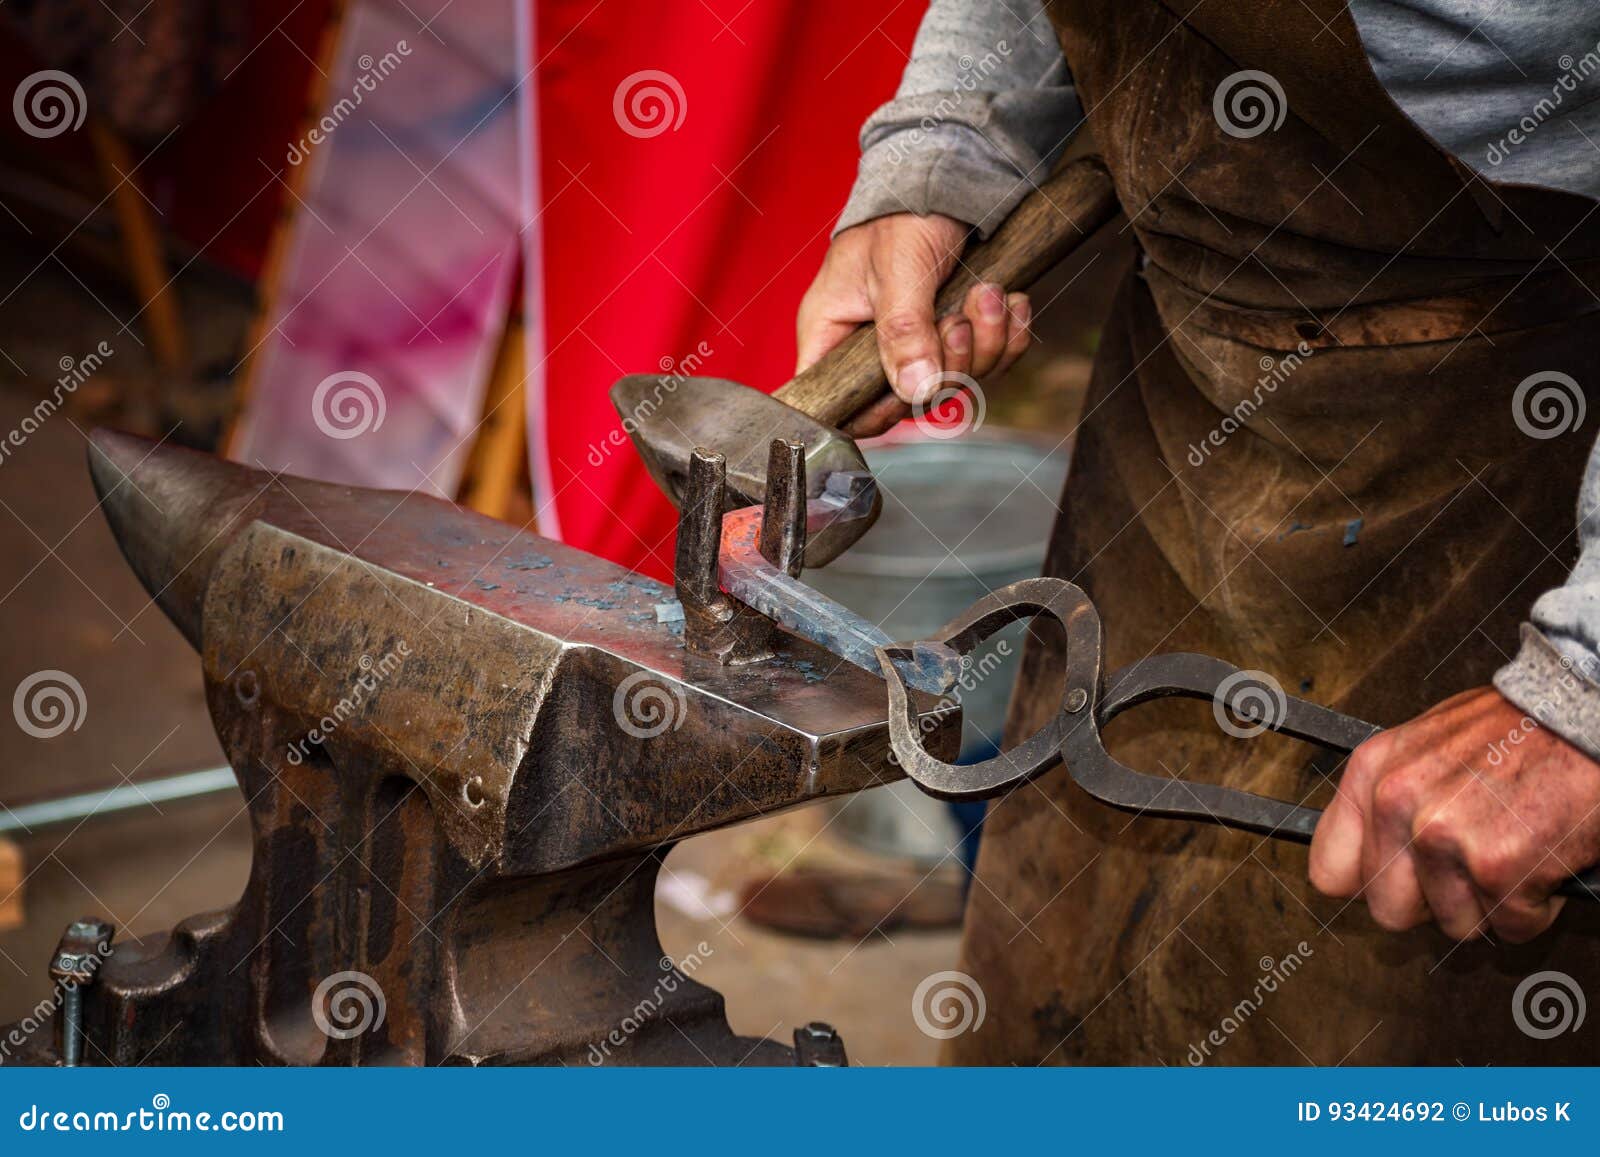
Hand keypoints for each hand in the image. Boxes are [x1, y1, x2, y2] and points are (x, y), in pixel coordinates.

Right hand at [796, 213, 1033, 437]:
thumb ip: (903, 333)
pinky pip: (988, 359)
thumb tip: (913, 391)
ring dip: (985, 341)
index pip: (839, 404)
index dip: (877, 413)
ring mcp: (916, 342)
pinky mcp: (954, 332)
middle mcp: (870, 346)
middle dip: (951, 362)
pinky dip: (1005, 333)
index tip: (913, 390)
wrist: (950, 173)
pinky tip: (1008, 300)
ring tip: (989, 294)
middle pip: (911, 398)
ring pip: (956, 379)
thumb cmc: (903, 213)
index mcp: (832, 334)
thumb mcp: (897, 269)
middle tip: (959, 319)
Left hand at [1308, 686, 1599, 941]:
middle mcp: (1397, 805)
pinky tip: (1541, 861)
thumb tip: (1368, 852)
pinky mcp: (1498, 867)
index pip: (1329, 871)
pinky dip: (1535, 908)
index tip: (1397, 882)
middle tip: (1467, 871)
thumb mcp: (1423, 745)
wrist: (1581, 716)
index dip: (1370, 886)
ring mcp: (1443, 837)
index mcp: (1372, 774)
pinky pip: (1510, 927)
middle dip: (1434, 903)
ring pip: (1455, 924)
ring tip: (1511, 852)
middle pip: (1390, 911)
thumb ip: (1387, 797)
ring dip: (1490, 904)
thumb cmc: (1512, 729)